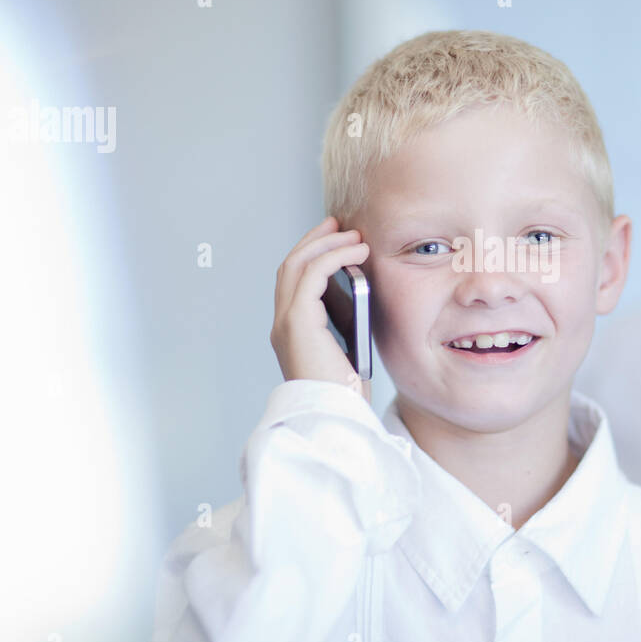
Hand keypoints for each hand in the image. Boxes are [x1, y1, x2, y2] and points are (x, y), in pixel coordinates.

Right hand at [270, 216, 370, 400]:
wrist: (336, 418)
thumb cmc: (347, 393)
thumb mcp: (348, 346)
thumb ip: (345, 318)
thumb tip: (358, 287)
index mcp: (291, 331)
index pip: (293, 281)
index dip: (312, 253)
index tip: (336, 238)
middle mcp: (282, 324)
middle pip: (289, 266)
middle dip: (315, 239)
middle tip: (339, 223)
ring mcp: (285, 322)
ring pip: (296, 265)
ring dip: (326, 243)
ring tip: (354, 235)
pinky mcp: (297, 323)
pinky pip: (312, 274)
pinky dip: (335, 256)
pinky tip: (357, 252)